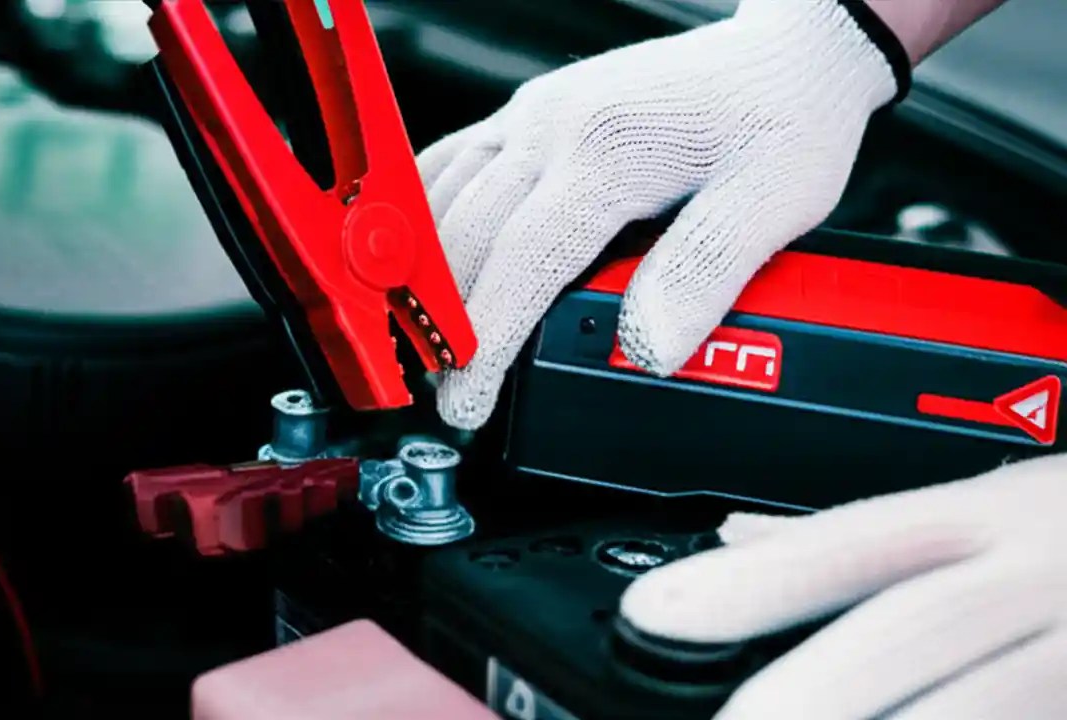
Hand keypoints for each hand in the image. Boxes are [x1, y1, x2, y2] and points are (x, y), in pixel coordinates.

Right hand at [417, 0, 901, 429]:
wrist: (788, 50)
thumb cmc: (785, 114)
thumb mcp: (775, 199)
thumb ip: (705, 271)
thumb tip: (648, 347)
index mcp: (609, 151)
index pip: (521, 263)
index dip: (486, 342)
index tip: (468, 400)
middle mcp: (557, 125)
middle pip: (464, 237)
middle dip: (443, 324)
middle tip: (446, 388)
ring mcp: (537, 113)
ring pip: (441, 198)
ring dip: (425, 274)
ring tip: (430, 339)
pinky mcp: (533, 109)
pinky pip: (449, 161)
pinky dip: (425, 214)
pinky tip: (427, 254)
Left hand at [620, 454, 1066, 718]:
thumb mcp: (997, 495)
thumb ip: (869, 526)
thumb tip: (735, 537)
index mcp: (992, 514)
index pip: (853, 540)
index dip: (751, 581)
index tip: (655, 616)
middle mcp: (1041, 576)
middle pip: (911, 633)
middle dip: (806, 694)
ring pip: (981, 708)